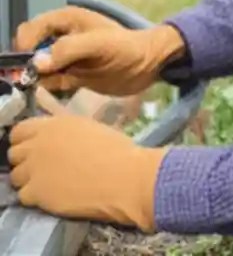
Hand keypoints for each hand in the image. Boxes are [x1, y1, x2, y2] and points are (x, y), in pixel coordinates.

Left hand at [7, 114, 165, 230]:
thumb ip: (67, 132)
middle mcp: (38, 144)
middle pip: (14, 154)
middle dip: (26, 162)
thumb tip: (58, 138)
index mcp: (54, 125)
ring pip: (16, 177)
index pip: (19, 131)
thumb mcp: (90, 130)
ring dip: (30, 181)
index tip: (36, 149)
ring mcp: (34, 169)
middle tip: (43, 169)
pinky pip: (24, 196)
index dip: (25, 141)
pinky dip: (36, 198)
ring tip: (49, 185)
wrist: (126, 178)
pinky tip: (54, 197)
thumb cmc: (119, 151)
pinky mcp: (36, 193)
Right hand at [14, 7, 185, 95]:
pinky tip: (63, 88)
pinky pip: (49, 81)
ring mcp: (63, 57)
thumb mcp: (100, 44)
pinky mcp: (70, 75)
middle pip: (28, 49)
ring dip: (38, 77)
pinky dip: (49, 86)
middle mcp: (59, 37)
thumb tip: (37, 63)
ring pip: (36, 67)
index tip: (31, 64)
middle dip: (28, 64)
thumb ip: (68, 50)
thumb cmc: (128, 47)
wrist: (150, 65)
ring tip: (55, 82)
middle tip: (38, 78)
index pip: (29, 30)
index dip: (25, 46)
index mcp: (64, 20)